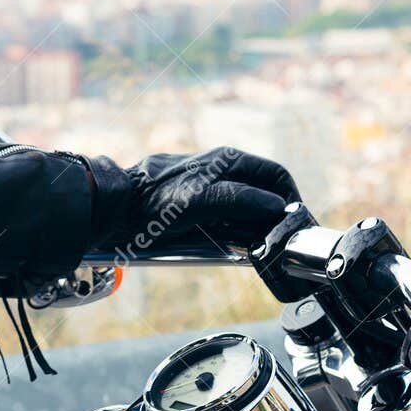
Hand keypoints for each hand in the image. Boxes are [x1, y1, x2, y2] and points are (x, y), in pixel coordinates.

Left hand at [87, 147, 299, 254]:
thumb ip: (239, 200)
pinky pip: (227, 220)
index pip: (276, 176)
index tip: (297, 225)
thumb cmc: (152, 201)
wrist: (113, 207)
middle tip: (279, 242)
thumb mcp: (200, 200)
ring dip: (256, 229)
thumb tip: (275, 207)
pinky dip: (236, 235)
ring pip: (247, 209)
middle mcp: (222, 169)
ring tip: (258, 249)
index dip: (291, 199)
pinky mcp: (198, 204)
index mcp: (228, 160)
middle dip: (274, 218)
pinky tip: (232, 249)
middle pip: (264, 193)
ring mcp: (210, 186)